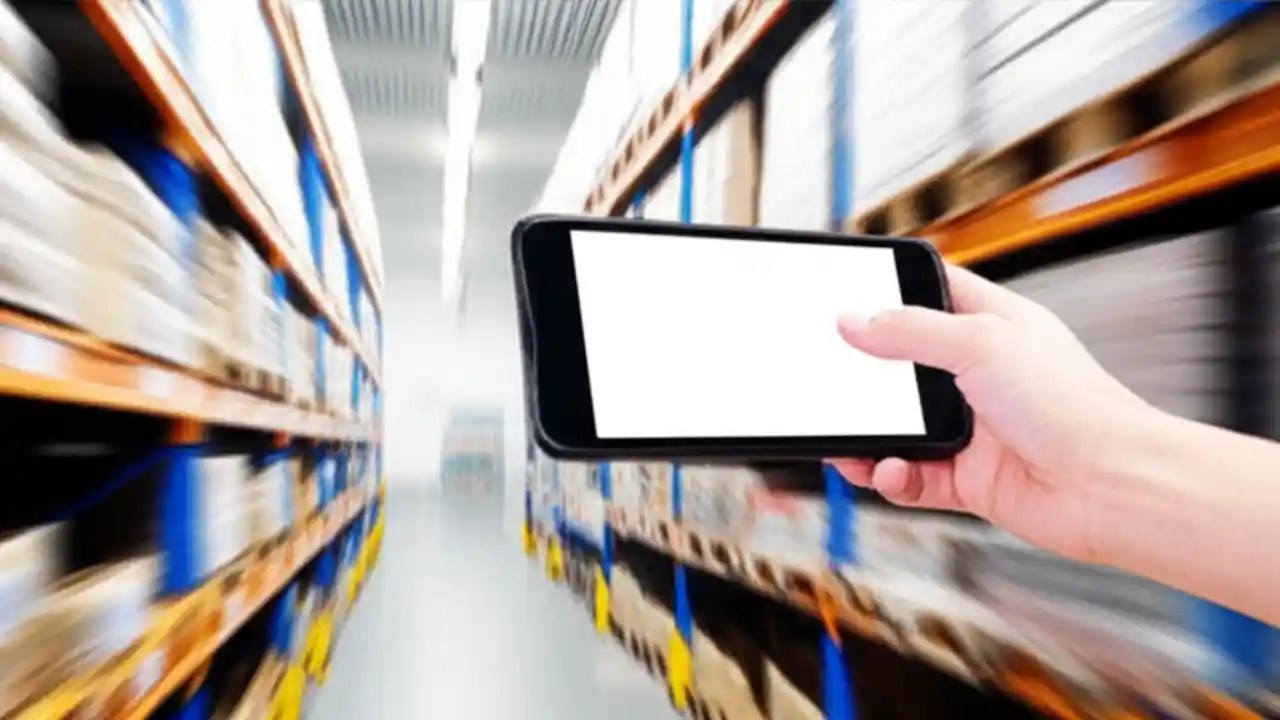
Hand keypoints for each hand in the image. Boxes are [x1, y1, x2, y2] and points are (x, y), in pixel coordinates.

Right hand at [831, 265, 1162, 561]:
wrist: (1110, 487)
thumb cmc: (1074, 406)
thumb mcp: (980, 343)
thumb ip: (909, 330)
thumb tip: (854, 320)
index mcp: (993, 325)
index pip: (933, 292)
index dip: (892, 289)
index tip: (850, 292)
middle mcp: (982, 375)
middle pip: (904, 366)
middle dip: (866, 375)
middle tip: (833, 378)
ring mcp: (974, 429)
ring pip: (900, 427)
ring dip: (870, 436)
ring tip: (849, 442)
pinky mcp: (968, 478)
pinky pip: (913, 476)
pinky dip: (893, 476)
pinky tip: (891, 471)